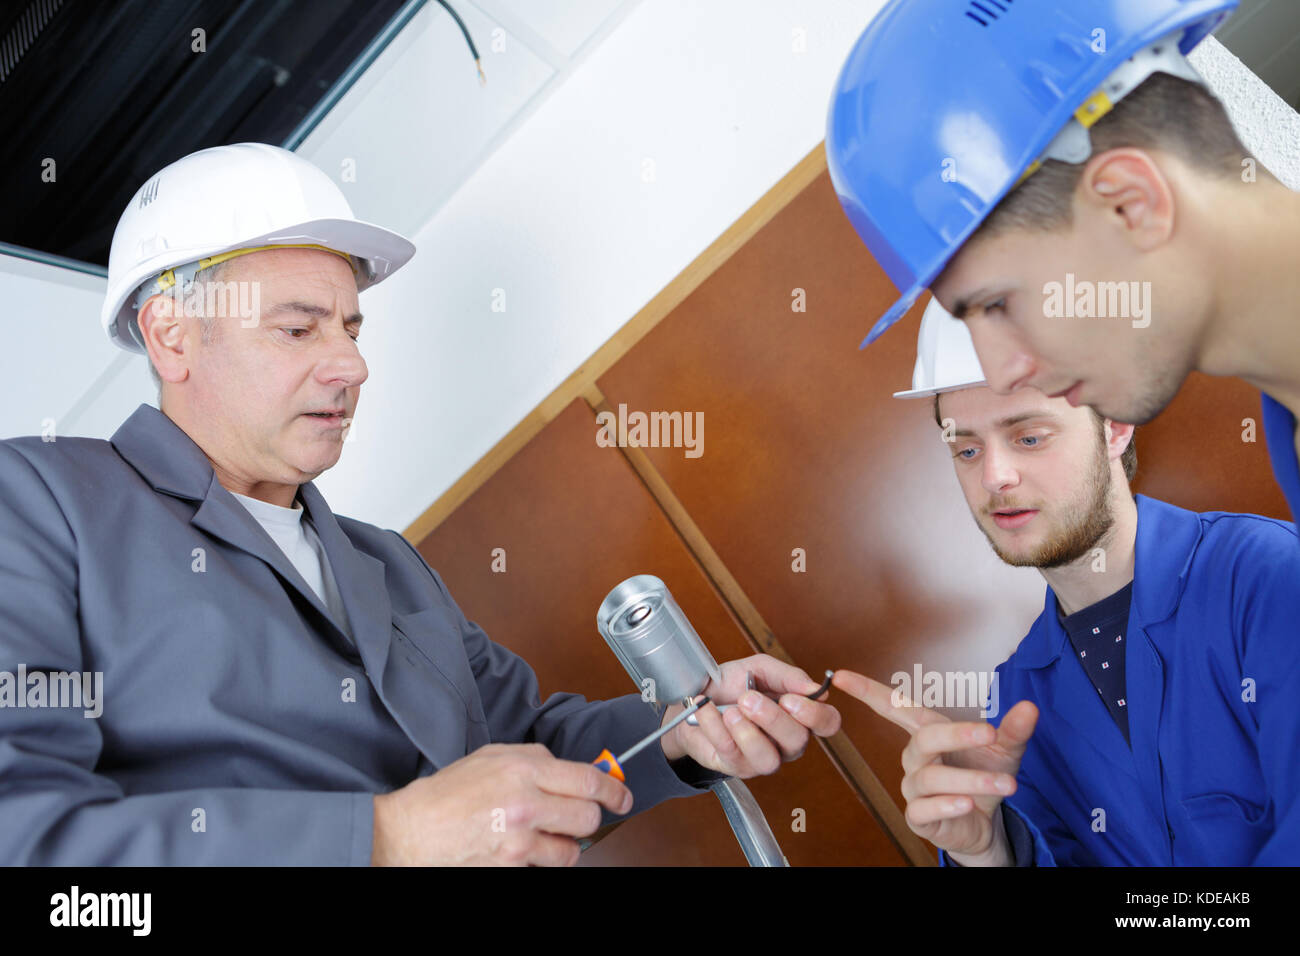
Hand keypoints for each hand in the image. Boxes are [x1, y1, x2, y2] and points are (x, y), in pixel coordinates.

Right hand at [371, 743, 631, 865]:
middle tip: (576, 819)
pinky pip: (543, 870)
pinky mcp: (510, 869)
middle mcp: (526, 804)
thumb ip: (534, 758)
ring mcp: (519, 842)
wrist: (409, 832)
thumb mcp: (491, 756)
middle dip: (588, 819)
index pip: (589, 781)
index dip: (614, 791)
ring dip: (562, 847)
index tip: (622, 798)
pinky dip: (536, 864)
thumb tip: (569, 769)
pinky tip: (517, 852)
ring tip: (540, 839)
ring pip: (571, 851)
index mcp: (523, 769)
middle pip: (587, 818)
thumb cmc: (447, 794)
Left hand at [658, 654, 839, 777]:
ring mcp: (761, 758)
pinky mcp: (735, 766)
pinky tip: (707, 709)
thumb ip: (788, 676)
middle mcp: (786, 742)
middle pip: (797, 741)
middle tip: (749, 698)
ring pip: (769, 760)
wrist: (695, 696)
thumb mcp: (760, 668)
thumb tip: (816, 688)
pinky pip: (731, 752)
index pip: (827, 723)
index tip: (790, 699)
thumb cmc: (732, 684)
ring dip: (747, 732)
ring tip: (731, 711)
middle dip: (773, 719)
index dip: (816, 715)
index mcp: (799, 716)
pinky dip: (716, 726)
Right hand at [831, 669, 1037, 864]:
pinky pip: (924, 809)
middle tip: (989, 734)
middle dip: (957, 735)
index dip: (867, 691)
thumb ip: (1013, 730)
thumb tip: (1030, 708)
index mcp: (929, 733)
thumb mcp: (1004, 751)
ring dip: (971, 779)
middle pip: (924, 738)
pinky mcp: (919, 817)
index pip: (894, 707)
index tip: (840, 676)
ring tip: (1006, 783)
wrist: (988, 823)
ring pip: (931, 777)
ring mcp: (914, 787)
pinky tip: (968, 803)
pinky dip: (947, 805)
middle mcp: (915, 758)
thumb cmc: (985, 776)